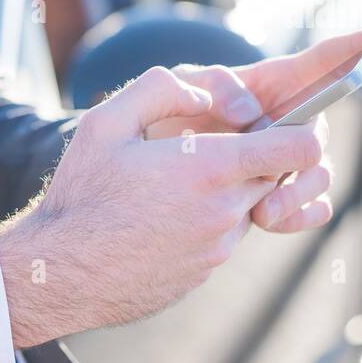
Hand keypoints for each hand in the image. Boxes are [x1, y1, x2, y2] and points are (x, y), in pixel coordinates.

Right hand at [0, 66, 325, 347]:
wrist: (60, 272)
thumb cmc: (81, 195)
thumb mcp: (105, 123)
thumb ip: (161, 89)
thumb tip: (204, 94)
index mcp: (209, 168)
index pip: (301, 148)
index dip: (301, 131)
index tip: (272, 125)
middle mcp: (224, 211)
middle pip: (275, 176)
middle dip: (254, 158)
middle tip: (202, 150)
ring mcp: (217, 248)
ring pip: (247, 207)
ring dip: (223, 191)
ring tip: (167, 188)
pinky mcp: (203, 273)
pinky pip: (221, 239)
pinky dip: (203, 223)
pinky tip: (157, 219)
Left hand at [145, 27, 361, 232]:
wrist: (146, 167)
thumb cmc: (165, 113)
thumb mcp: (182, 84)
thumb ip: (214, 83)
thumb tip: (250, 112)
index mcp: (273, 85)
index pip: (323, 62)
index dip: (359, 48)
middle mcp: (289, 120)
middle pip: (320, 133)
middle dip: (303, 154)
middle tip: (267, 179)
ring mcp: (287, 159)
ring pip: (319, 174)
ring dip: (298, 193)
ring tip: (261, 211)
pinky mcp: (279, 194)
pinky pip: (311, 207)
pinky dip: (298, 216)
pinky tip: (269, 219)